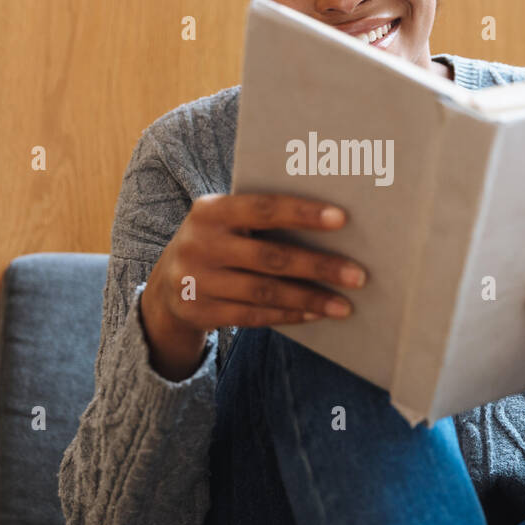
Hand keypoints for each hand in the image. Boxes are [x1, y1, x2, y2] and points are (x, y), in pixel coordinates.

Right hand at [144, 193, 366, 336]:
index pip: (262, 208)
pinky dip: (289, 315)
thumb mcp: (225, 221)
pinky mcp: (200, 312)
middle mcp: (200, 244)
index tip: (342, 219)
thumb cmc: (217, 243)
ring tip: (345, 304)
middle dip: (319, 267)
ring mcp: (196, 281)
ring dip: (310, 299)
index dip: (302, 213)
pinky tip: (316, 314)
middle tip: (358, 275)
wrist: (165, 286)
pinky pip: (254, 316)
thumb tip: (331, 223)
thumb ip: (261, 217)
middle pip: (270, 257)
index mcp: (210, 210)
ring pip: (265, 292)